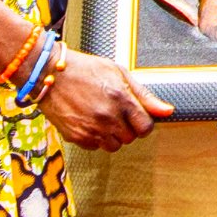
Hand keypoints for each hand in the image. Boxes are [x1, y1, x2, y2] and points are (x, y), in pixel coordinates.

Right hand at [40, 48, 170, 151]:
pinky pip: (95, 147)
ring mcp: (91, 129)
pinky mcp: (76, 137)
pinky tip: (87, 120)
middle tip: (114, 112)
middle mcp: (107, 117)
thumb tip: (167, 111)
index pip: (145, 128)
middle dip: (126, 128)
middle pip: (130, 138)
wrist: (49, 73)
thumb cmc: (85, 69)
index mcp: (121, 100)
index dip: (142, 122)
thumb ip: (144, 96)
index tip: (134, 116)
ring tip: (100, 116)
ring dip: (111, 135)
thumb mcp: (119, 73)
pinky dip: (94, 138)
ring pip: (113, 146)